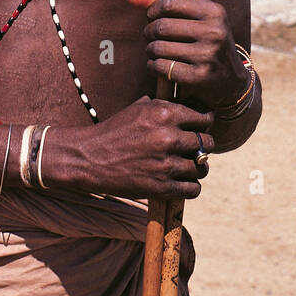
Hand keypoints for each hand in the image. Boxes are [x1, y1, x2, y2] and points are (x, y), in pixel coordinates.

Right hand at [70, 95, 214, 199]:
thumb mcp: (138, 108)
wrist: (88, 158)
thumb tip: (189, 106)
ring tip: (189, 167)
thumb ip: (164, 106)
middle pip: (207, 143)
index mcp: (164, 113)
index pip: (204, 118)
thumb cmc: (114, 130)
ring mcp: (165, 163)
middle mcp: (168, 136)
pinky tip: (182, 182)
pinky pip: (193, 189)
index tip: (200, 129)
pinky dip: (191, 187)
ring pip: (202, 167)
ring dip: (198, 168)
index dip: (204, 124)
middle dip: (203, 146)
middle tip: (193, 150)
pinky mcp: (161, 187)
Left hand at [126, 0, 248, 110]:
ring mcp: (208, 55)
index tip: (152, 17)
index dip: (153, 10)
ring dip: (150, 50)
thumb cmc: (205, 40)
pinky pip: (162, 67)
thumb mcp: (195, 16)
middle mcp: (214, 32)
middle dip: (149, 31)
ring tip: (154, 50)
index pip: (169, 3)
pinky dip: (153, 66)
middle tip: (150, 36)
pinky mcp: (199, 77)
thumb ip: (162, 1)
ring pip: (159, 48)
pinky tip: (158, 65)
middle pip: (161, 26)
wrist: (230, 79)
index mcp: (214, 11)